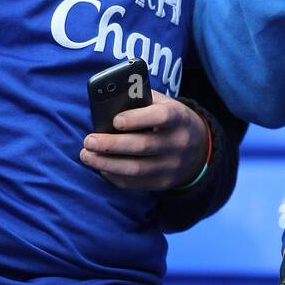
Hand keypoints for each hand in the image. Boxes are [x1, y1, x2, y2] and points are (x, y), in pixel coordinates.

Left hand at [80, 89, 208, 189]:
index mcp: (178, 117)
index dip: (137, 119)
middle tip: (88, 141)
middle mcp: (178, 143)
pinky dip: (114, 176)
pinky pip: (135, 183)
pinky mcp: (163, 182)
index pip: (161, 117)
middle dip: (111, 144)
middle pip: (143, 146)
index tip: (115, 121)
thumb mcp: (164, 104)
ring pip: (136, 169)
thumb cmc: (170, 120)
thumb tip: (108, 102)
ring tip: (86, 155)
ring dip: (107, 164)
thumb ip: (140, 100)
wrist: (198, 148)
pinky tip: (101, 167)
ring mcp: (172, 166)